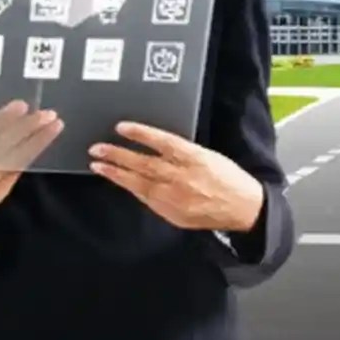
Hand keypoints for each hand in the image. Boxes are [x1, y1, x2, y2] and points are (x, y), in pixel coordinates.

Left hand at [88, 121, 263, 232]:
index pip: (162, 142)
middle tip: (96, 148)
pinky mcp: (172, 212)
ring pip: (140, 183)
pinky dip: (131, 189)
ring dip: (116, 173)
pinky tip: (118, 181)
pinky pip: (146, 199)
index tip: (120, 127)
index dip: (140, 133)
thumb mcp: (206, 155)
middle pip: (144, 163)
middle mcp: (182, 176)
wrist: (244, 208)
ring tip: (97, 165)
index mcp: (194, 157)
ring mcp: (176, 196)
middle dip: (117, 155)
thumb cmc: (226, 177)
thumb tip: (151, 145)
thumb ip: (179, 152)